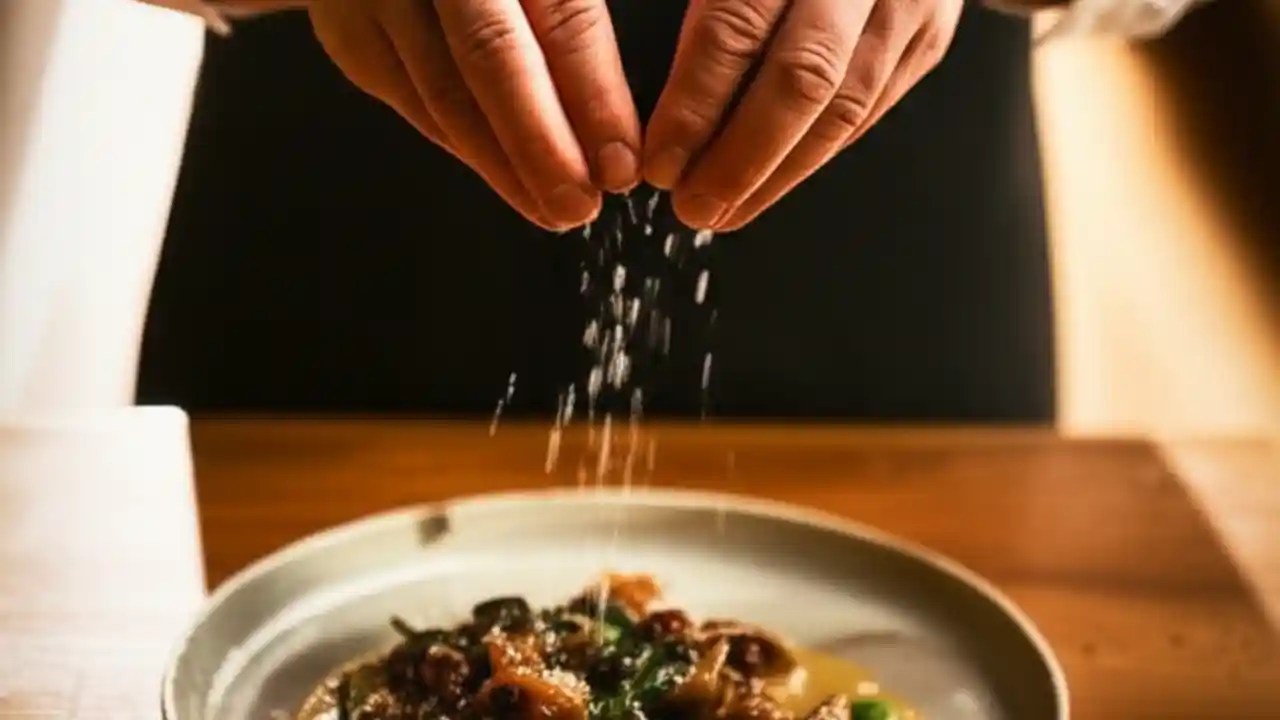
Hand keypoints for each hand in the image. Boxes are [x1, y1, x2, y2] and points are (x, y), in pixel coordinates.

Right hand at [309, 0, 641, 229]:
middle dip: (542, 145)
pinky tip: (505, 178)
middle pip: (493, 58)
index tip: (622, 163)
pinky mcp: (348, 31)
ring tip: (552, 210)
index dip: (595, 96)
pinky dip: (462, 145)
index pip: (564, 18)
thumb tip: (616, 121)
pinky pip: (412, 100)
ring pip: (444, 92)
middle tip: (580, 206)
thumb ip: (571, 16)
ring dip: (503, 165)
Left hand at [643, 0, 963, 230]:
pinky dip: (819, 152)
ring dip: (780, 173)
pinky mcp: (931, 31)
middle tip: (691, 204)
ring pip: (846, 106)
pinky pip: (873, 106)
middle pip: (803, 77)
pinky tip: (774, 179)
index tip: (658, 160)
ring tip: (725, 210)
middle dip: (741, 157)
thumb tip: (628, 89)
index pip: (736, 24)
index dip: (694, 103)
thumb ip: (704, 6)